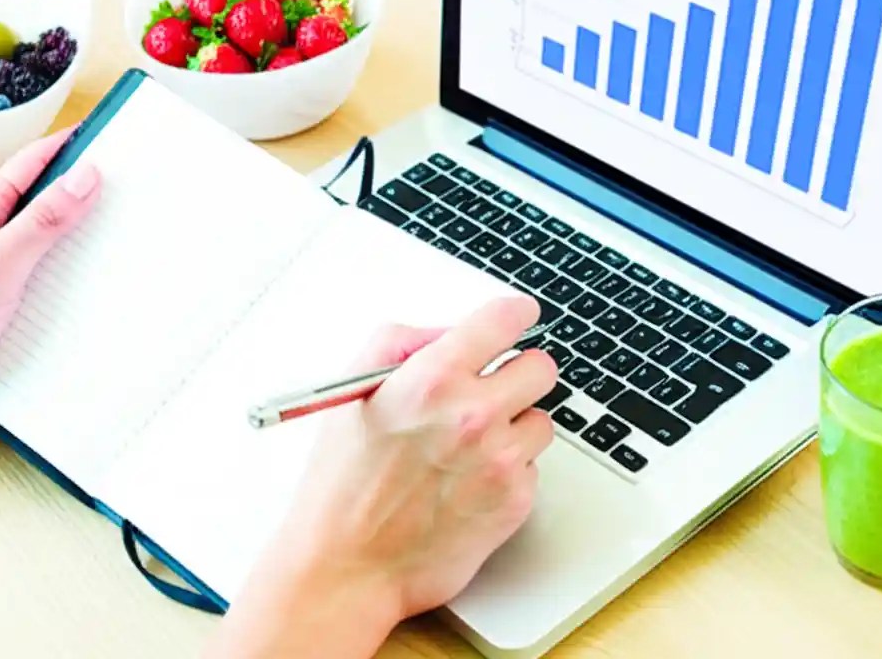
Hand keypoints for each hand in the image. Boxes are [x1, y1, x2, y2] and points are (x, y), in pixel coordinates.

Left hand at [0, 129, 99, 465]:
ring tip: (123, 236)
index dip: (68, 146)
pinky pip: (40, 283)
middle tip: (130, 187)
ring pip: (43, 245)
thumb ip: (42, 222)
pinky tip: (91, 292)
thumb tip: (86, 175)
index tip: (108, 135)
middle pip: (40, 203)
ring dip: (78, 240)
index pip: (30, 166)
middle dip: (82, 192)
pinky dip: (67, 281)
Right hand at [209, 296, 556, 658]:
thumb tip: (449, 333)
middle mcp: (473, 415)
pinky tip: (467, 482)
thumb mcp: (351, 390)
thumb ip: (401, 343)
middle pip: (540, 367)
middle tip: (492, 389)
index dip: (514, 314)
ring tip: (468, 448)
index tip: (520, 316)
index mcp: (432, 379)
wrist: (346, 568)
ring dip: (513, 426)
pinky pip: (531, 467)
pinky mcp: (514, 501)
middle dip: (517, 373)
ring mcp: (499, 460)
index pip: (503, 320)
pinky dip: (507, 470)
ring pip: (540, 420)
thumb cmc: (341, 485)